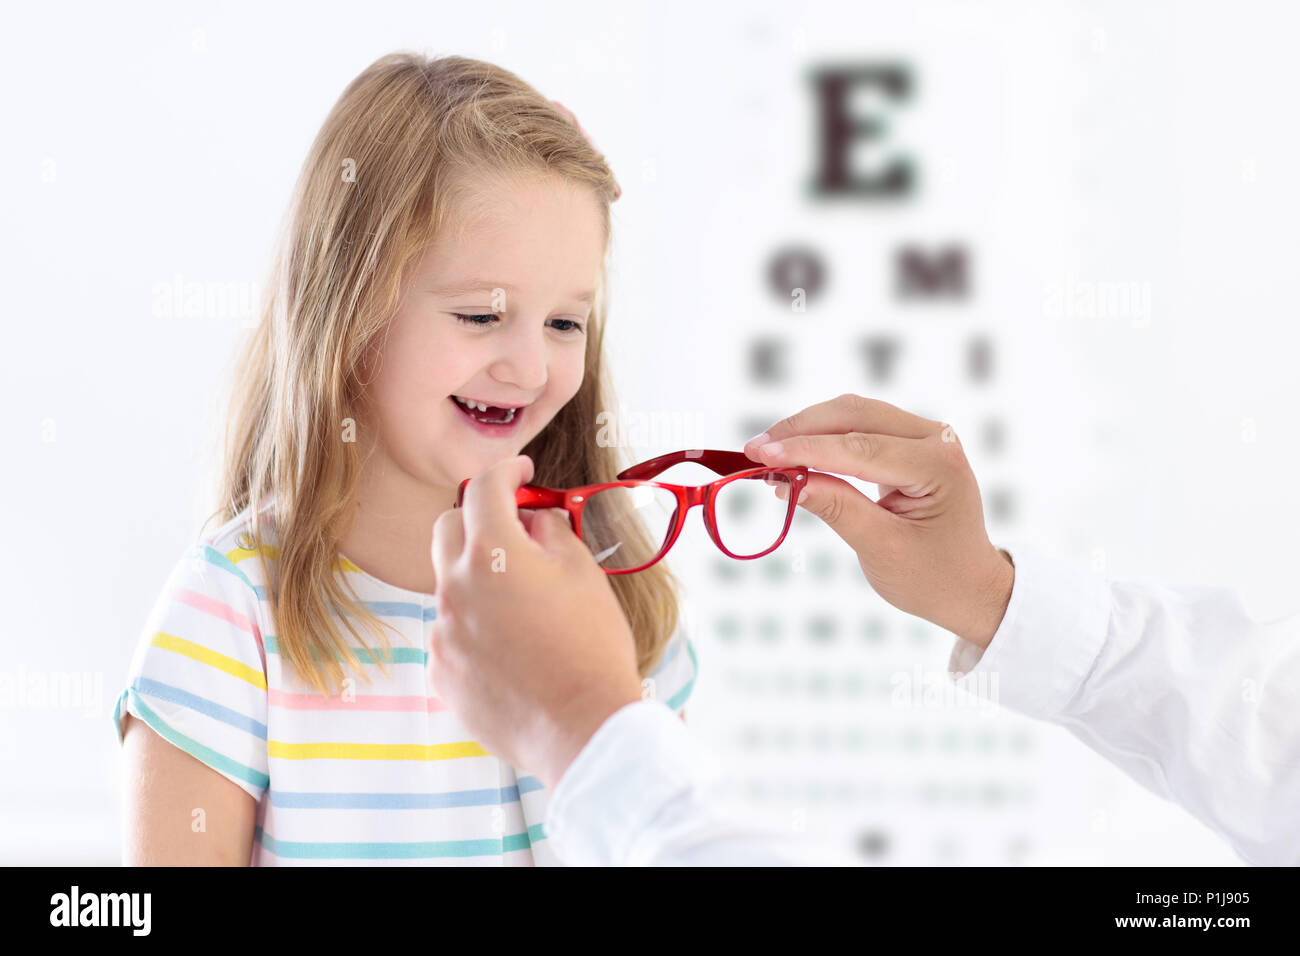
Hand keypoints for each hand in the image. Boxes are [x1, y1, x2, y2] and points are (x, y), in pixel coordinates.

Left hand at [429, 454, 643, 787]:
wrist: (583, 727)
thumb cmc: (592, 648)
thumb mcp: (584, 573)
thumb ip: (550, 532)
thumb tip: (532, 520)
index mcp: (493, 554)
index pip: (485, 488)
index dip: (505, 470)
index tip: (520, 472)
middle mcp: (455, 587)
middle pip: (449, 528)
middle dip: (478, 519)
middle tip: (514, 531)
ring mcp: (443, 632)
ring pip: (452, 584)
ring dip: (481, 580)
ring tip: (527, 609)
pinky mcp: (442, 670)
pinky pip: (452, 631)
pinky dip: (476, 627)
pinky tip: (514, 649)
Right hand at [745, 393, 1013, 647]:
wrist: (969, 586)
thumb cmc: (933, 577)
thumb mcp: (882, 549)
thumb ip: (837, 508)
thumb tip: (788, 481)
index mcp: (938, 466)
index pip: (859, 448)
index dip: (804, 449)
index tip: (761, 454)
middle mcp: (936, 439)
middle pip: (855, 415)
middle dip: (800, 429)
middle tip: (755, 450)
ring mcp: (925, 435)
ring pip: (853, 414)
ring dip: (808, 429)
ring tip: (767, 452)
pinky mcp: (909, 441)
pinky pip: (859, 426)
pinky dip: (824, 436)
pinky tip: (794, 453)